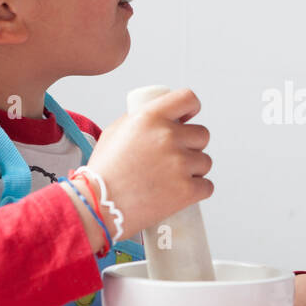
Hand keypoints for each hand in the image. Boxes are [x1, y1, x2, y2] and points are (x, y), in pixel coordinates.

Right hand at [84, 88, 211, 236]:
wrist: (98, 207)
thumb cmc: (103, 172)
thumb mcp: (115, 132)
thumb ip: (142, 119)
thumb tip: (164, 115)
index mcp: (150, 117)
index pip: (188, 98)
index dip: (191, 108)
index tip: (189, 118)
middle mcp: (168, 136)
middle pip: (202, 135)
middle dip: (191, 146)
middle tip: (172, 159)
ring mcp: (180, 164)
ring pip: (205, 162)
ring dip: (194, 170)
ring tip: (169, 180)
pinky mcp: (187, 190)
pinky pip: (207, 186)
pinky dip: (197, 191)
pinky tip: (179, 194)